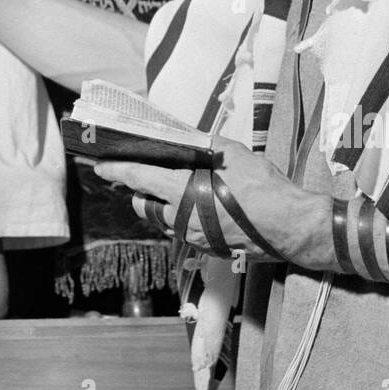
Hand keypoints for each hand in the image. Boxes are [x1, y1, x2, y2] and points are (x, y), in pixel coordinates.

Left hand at [92, 135, 332, 266]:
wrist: (289, 225)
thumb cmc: (262, 185)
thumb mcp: (231, 152)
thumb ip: (203, 146)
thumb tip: (187, 140)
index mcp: (181, 191)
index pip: (137, 179)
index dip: (115, 170)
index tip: (99, 165)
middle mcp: (180, 218)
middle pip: (143, 205)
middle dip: (139, 192)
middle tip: (145, 177)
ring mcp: (193, 237)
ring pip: (164, 221)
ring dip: (162, 207)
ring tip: (177, 190)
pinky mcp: (208, 249)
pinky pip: (185, 232)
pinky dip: (184, 218)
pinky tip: (202, 207)